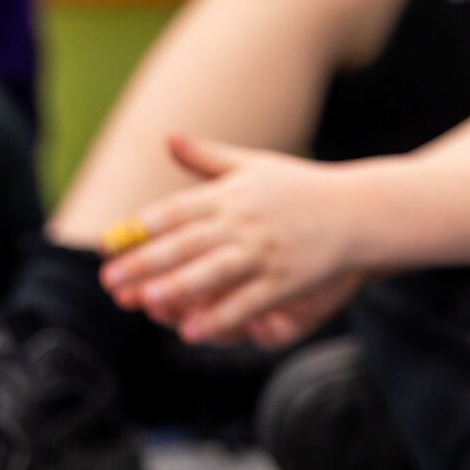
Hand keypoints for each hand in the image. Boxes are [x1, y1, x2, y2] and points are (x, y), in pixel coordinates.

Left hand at [101, 135, 368, 343]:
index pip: (177, 210)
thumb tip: (166, 137)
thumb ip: (207, 158)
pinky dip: (221, 317)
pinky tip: (193, 331)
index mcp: (232, 193)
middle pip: (187, 243)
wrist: (359, 211)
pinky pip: (249, 301)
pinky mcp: (287, 279)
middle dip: (146, 263)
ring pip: (215, 272)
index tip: (110, 243)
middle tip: (110, 280)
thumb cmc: (301, 188)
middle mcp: (245, 221)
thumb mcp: (254, 166)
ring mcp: (267, 251)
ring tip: (147, 302)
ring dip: (179, 287)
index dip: (141, 227)